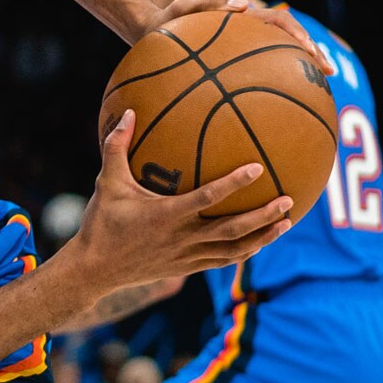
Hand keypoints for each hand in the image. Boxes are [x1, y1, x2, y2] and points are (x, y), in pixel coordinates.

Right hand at [67, 111, 292, 298]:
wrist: (94, 270)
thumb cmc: (101, 223)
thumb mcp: (106, 182)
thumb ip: (116, 147)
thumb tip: (127, 111)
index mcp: (166, 215)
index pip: (208, 197)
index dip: (234, 183)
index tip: (257, 168)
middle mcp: (182, 237)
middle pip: (233, 228)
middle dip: (263, 215)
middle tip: (288, 199)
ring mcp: (188, 256)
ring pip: (235, 248)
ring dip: (263, 236)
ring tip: (287, 222)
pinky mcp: (187, 268)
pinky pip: (223, 260)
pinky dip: (245, 251)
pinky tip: (260, 242)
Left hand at [145, 0, 333, 75]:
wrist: (151, 29)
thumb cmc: (167, 19)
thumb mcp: (183, 6)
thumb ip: (209, 2)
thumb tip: (243, 6)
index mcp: (244, 16)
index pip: (280, 22)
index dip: (299, 36)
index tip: (311, 53)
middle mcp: (249, 30)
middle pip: (288, 39)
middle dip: (311, 53)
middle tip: (327, 72)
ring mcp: (243, 45)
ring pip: (278, 55)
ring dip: (298, 67)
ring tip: (316, 87)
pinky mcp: (232, 59)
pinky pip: (257, 70)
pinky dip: (271, 82)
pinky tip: (278, 103)